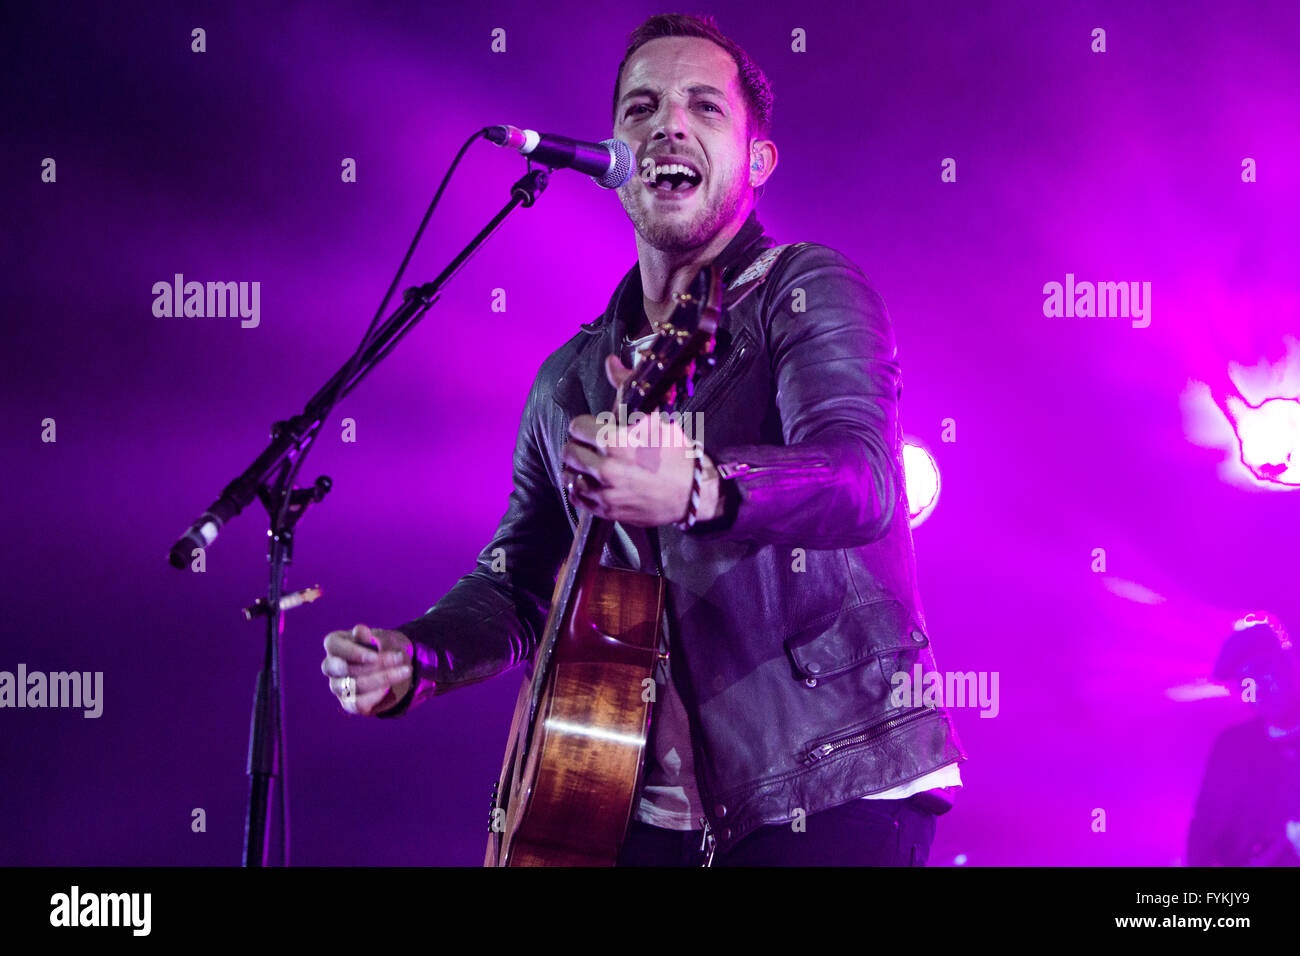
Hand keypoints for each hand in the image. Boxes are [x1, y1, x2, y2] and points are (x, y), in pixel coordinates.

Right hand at [321, 623, 412, 715]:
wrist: (386, 666)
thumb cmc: (376, 647)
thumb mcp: (375, 636)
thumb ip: (366, 636)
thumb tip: (359, 630)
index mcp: (334, 645)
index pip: (333, 646)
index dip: (353, 652)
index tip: (375, 657)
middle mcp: (331, 666)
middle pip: (343, 668)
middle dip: (373, 666)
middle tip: (398, 659)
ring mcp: (337, 686)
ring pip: (353, 686)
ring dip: (382, 679)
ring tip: (405, 671)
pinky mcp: (347, 702)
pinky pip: (357, 703)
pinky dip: (374, 696)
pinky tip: (388, 688)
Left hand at [559, 354, 718, 527]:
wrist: (692, 491)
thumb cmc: (675, 452)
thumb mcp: (654, 416)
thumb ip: (627, 387)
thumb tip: (610, 362)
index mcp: (616, 441)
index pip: (577, 427)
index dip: (586, 425)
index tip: (595, 428)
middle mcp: (606, 468)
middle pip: (569, 451)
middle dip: (579, 446)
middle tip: (592, 447)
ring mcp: (605, 492)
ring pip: (569, 475)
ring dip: (577, 469)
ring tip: (591, 465)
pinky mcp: (606, 510)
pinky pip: (577, 498)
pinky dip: (580, 489)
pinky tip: (592, 482)